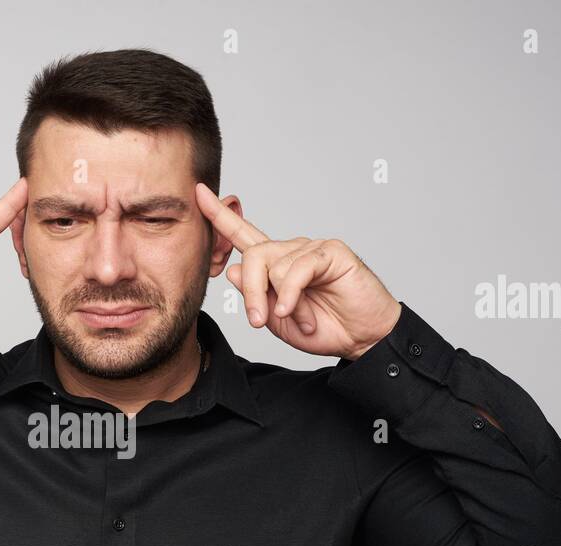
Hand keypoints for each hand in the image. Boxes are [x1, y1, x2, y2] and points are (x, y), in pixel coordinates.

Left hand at [195, 183, 401, 359]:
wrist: (362, 338)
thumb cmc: (324, 328)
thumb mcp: (277, 320)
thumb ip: (254, 297)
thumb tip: (231, 269)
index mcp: (275, 265)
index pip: (242, 234)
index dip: (219, 215)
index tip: (198, 193)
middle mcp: (291, 250)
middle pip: (252, 255)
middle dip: (250, 292)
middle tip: (259, 322)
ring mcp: (312, 247)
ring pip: (274, 265)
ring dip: (280, 302)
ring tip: (301, 321)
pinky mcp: (331, 251)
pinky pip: (298, 269)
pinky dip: (293, 295)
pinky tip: (302, 313)